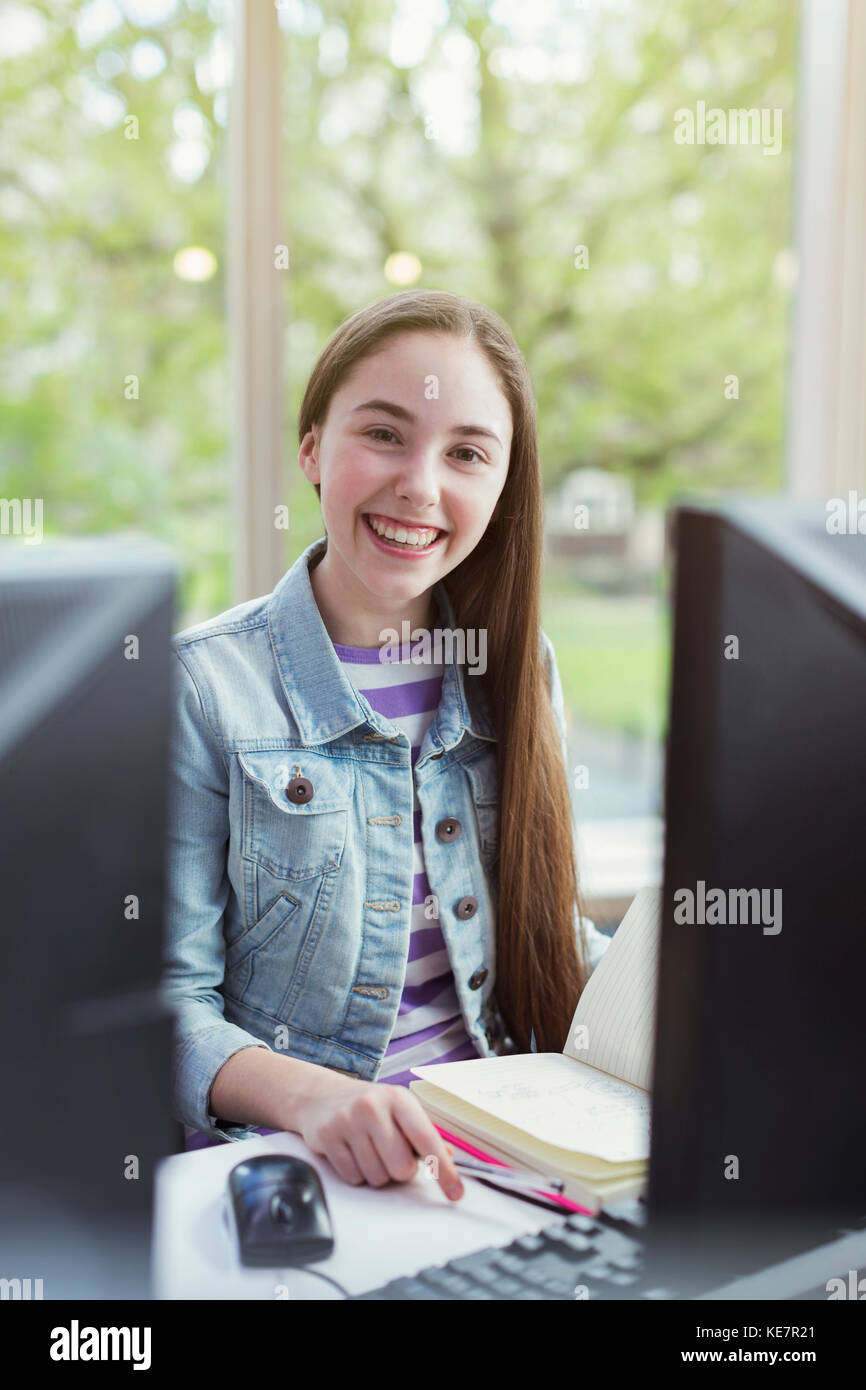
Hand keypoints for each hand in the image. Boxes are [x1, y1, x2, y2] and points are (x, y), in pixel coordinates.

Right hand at [296, 1077, 464, 1200]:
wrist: (322, 1097)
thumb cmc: (369, 1107)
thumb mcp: (399, 1110)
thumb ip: (423, 1133)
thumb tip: (446, 1155)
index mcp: (399, 1098)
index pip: (427, 1139)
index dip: (444, 1169)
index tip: (455, 1192)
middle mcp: (373, 1106)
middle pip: (401, 1167)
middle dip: (400, 1170)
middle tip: (391, 1154)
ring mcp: (348, 1120)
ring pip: (377, 1177)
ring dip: (376, 1172)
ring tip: (368, 1150)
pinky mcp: (327, 1136)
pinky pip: (353, 1178)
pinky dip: (356, 1173)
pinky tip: (351, 1152)